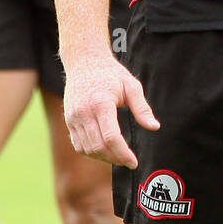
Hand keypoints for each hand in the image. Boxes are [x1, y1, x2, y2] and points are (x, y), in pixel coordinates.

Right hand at [62, 51, 159, 167]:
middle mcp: (84, 111)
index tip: (134, 162)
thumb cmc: (110, 73)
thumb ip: (142, 108)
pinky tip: (103, 149)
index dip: (123, 154)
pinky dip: (91, 152)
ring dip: (103, 158)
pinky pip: (78, 145)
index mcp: (101, 103)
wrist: (84, 61)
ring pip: (87, 149)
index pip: (111, 137)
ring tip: (117, 155)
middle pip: (99, 147)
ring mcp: (73, 117)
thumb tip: (154, 127)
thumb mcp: (131, 85)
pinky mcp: (68, 120)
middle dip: (115, 158)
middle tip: (128, 160)